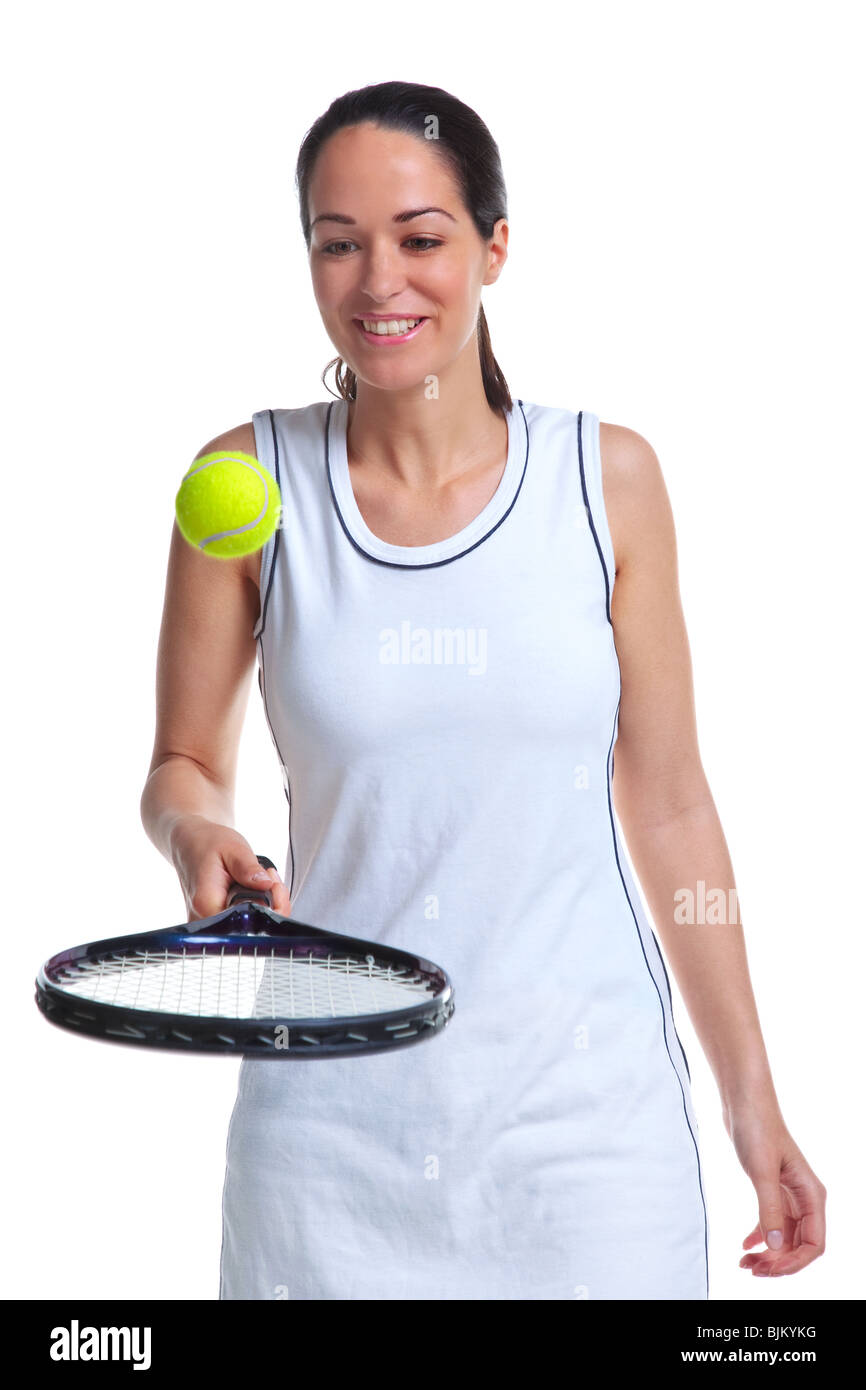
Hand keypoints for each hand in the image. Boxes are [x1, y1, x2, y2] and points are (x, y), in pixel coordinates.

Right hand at [170, 815, 292, 920]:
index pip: (248, 924)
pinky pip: (242, 922)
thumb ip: (248, 868)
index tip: (274, 883)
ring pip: (249, 927)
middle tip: (268, 876)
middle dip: (271, 904)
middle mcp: (203, 920)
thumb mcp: (232, 848)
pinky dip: (254, 906)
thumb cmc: (207, 844)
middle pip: (251, 929)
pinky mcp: (213, 923)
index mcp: (207, 903)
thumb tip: (266, 885)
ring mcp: (207, 924)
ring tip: (261, 878)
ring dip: (264, 904)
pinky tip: (254, 888)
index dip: (270, 907)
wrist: (189, 844)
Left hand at [725, 1105, 825, 1277]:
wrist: (743, 1102)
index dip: (794, 1262)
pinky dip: (760, 1236)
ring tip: (744, 1262)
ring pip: (784, 1236)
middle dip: (777, 1262)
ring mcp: (789, 1194)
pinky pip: (772, 1222)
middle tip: (750, 1269)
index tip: (768, 1268)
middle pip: (799, 1244)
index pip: (814, 1244)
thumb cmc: (757, 1129)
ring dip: (767, 1253)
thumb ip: (769, 1210)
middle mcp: (805, 1198)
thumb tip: (775, 1247)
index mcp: (811, 1195)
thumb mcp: (761, 1171)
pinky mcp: (772, 1189)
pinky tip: (745, 1244)